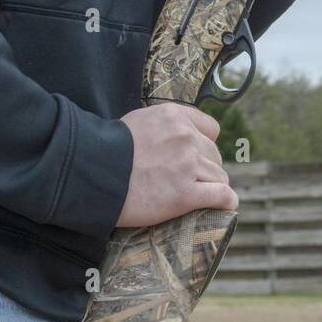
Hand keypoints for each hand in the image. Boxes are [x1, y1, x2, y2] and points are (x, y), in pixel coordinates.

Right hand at [116, 104, 237, 226]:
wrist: (94, 172)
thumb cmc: (110, 148)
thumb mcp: (140, 121)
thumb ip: (164, 127)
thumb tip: (176, 138)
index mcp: (175, 117)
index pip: (211, 129)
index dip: (205, 144)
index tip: (197, 156)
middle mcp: (186, 137)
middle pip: (215, 155)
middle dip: (208, 168)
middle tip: (193, 181)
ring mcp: (187, 165)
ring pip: (220, 176)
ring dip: (214, 186)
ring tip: (204, 196)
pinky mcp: (185, 194)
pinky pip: (221, 196)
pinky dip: (226, 201)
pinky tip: (226, 205)